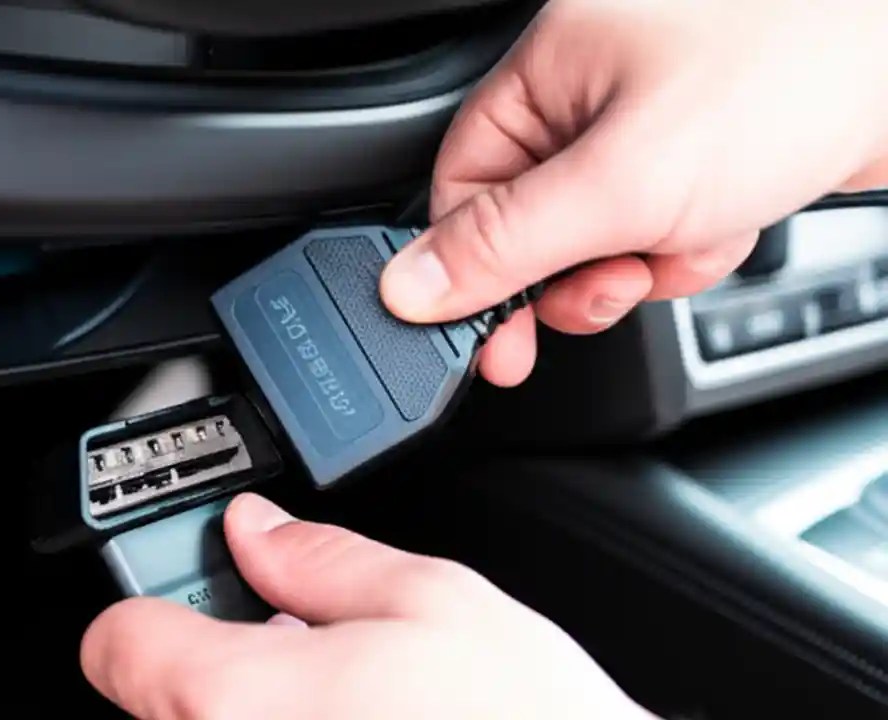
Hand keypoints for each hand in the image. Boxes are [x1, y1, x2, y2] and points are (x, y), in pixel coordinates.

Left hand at [80, 494, 653, 718]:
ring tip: (342, 696)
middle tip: (292, 634)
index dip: (155, 598)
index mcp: (235, 701)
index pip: (116, 641)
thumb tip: (258, 530)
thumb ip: (319, 559)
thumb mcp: (430, 601)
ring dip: (252, 706)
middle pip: (159, 692)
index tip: (195, 585)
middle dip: (217, 652)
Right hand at [380, 0, 887, 386]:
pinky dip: (691, 246)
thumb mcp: (623, 181)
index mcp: (545, 73)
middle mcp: (590, 94)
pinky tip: (728, 224)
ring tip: (687, 240)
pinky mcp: (704, 156)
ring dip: (643, 261)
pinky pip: (660, 230)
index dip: (476, 270)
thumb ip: (506, 244)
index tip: (494, 333)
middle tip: (602, 293)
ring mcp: (650, 125)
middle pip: (532, 222)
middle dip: (574, 272)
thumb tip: (408, 285)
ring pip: (602, 237)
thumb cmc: (796, 71)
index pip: (462, 189)